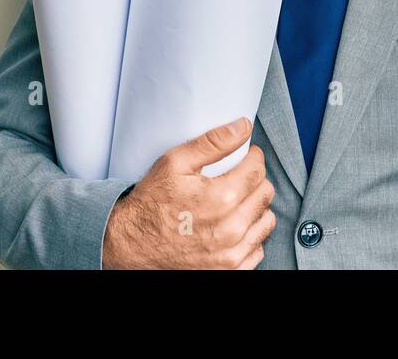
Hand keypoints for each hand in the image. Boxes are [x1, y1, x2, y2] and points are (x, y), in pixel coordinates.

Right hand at [102, 117, 276, 268]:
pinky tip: (233, 226)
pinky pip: (258, 249)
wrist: (131, 244)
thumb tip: (242, 127)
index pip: (258, 170)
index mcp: (221, 198)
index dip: (253, 158)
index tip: (246, 157)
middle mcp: (230, 229)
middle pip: (265, 194)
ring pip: (266, 220)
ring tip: (236, 202)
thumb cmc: (151, 203)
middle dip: (255, 180)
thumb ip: (213, 142)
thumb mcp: (175, 162)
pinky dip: (250, 236)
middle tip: (238, 177)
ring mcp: (231, 254)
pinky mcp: (229, 271)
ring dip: (256, 207)